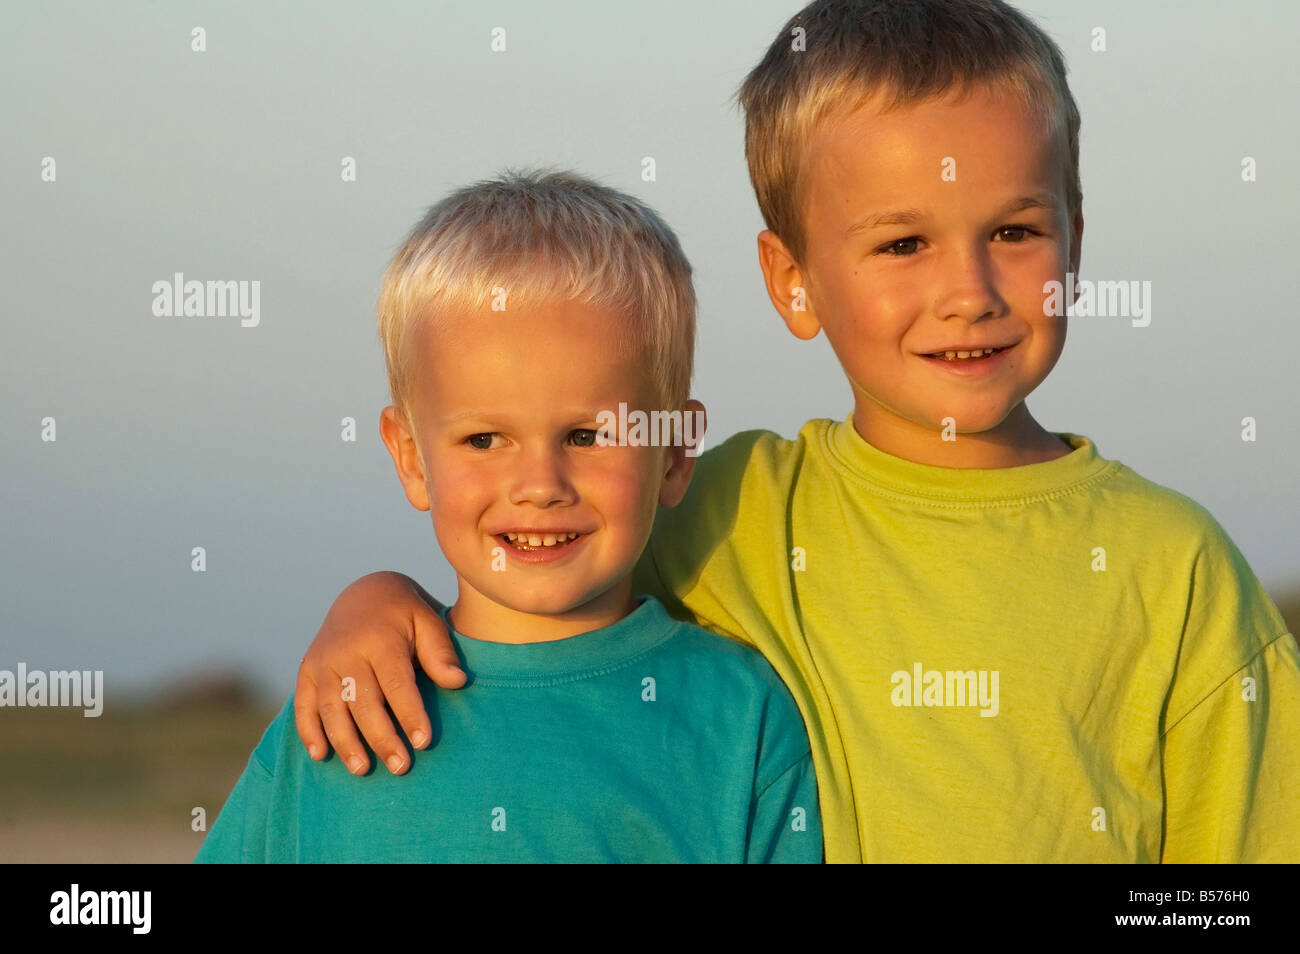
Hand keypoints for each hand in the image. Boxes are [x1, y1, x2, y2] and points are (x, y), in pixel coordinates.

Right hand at [293, 571, 463, 774]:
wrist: (363, 594)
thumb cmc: (404, 616)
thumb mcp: (428, 622)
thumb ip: (441, 653)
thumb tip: (458, 681)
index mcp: (379, 639)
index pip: (396, 683)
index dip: (409, 714)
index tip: (424, 742)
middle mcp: (346, 651)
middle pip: (362, 702)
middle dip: (381, 737)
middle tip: (400, 767)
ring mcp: (322, 662)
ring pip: (331, 708)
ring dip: (345, 741)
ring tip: (362, 769)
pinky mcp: (307, 671)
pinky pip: (303, 705)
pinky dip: (308, 731)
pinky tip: (320, 755)